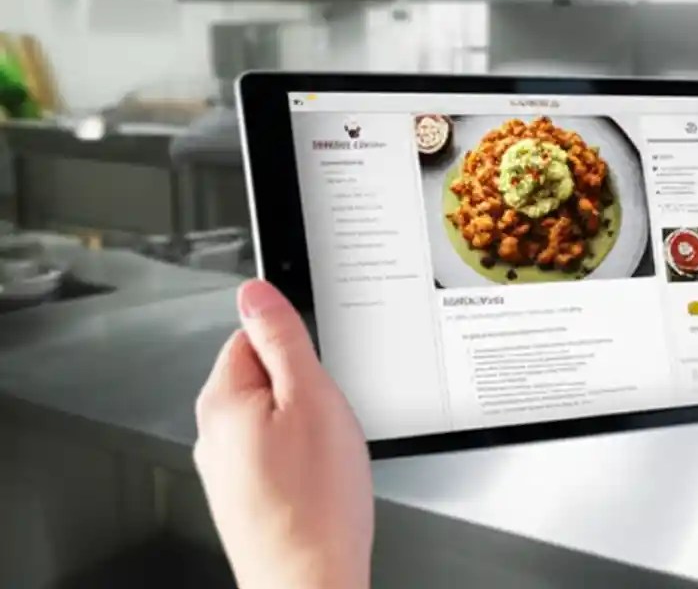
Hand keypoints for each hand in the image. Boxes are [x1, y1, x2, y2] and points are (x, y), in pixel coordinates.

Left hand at [194, 280, 372, 588]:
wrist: (309, 580)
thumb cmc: (316, 502)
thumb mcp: (313, 398)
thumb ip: (283, 339)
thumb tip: (257, 292)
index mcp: (222, 399)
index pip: (252, 335)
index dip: (296, 350)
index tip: (318, 375)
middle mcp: (212, 432)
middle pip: (263, 376)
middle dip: (303, 390)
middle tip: (329, 420)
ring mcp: (225, 467)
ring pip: (273, 418)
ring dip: (304, 427)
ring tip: (326, 458)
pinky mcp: (243, 494)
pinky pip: (275, 454)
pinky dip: (300, 460)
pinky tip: (320, 482)